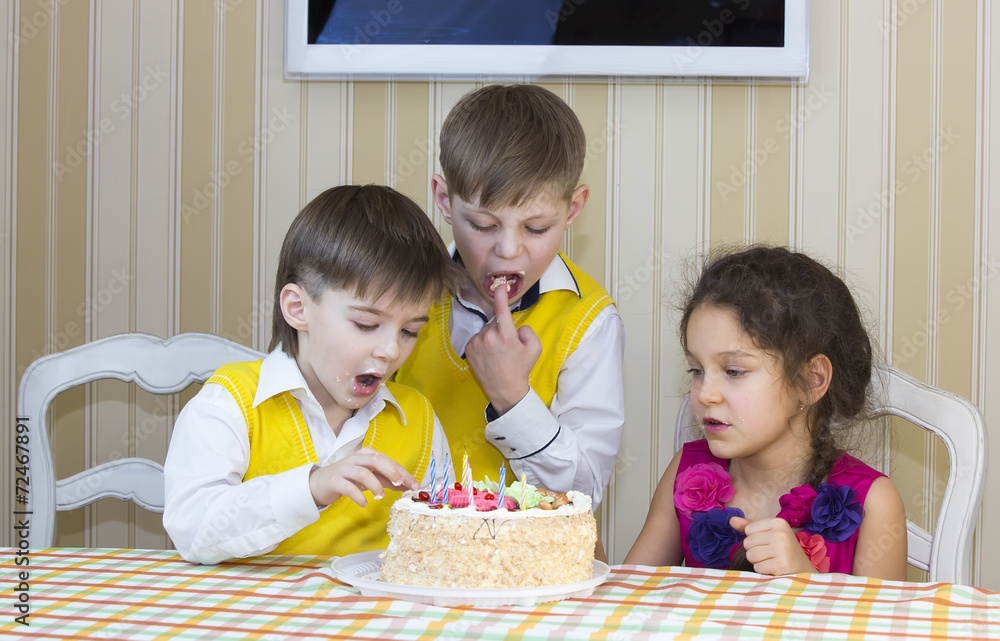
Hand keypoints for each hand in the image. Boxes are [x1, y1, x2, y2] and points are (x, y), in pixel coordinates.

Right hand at [308, 447, 417, 507]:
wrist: (319, 483)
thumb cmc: (348, 478)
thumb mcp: (370, 477)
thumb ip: (387, 479)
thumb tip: (408, 485)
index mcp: (367, 455)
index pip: (389, 461)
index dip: (403, 473)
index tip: (414, 485)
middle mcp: (356, 459)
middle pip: (376, 460)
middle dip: (391, 472)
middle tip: (400, 485)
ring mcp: (344, 469)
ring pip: (363, 472)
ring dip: (375, 485)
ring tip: (380, 497)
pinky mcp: (334, 480)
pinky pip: (348, 487)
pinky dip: (358, 496)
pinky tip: (364, 503)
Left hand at [464, 279, 542, 414]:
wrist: (505, 390)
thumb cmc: (521, 368)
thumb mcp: (535, 348)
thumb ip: (528, 330)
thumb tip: (516, 326)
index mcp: (506, 335)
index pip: (502, 309)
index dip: (501, 295)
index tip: (500, 285)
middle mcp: (489, 337)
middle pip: (496, 322)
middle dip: (502, 329)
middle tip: (508, 346)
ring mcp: (477, 343)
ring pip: (486, 330)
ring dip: (492, 336)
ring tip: (498, 353)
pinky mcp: (469, 348)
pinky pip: (478, 338)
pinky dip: (483, 342)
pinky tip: (489, 355)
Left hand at [729, 516, 814, 575]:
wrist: (804, 570)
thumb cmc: (783, 550)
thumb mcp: (769, 534)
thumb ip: (750, 526)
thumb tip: (731, 520)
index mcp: (778, 522)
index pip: (748, 530)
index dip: (754, 539)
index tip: (768, 543)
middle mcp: (781, 533)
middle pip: (747, 543)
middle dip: (755, 551)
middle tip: (770, 554)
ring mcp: (782, 549)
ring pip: (750, 555)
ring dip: (758, 562)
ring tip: (772, 561)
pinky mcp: (781, 564)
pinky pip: (757, 567)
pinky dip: (763, 571)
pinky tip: (774, 569)